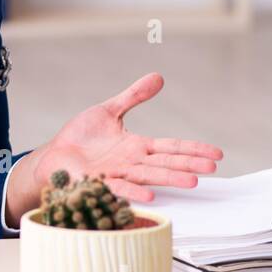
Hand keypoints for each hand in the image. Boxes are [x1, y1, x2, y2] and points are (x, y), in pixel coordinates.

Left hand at [4, 73, 222, 226]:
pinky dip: (133, 190)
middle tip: (213, 168)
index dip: (193, 149)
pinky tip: (150, 195)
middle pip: (165, 162)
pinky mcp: (97, 181)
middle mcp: (131, 162)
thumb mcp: (109, 110)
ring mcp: (116, 173)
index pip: (171, 147)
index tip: (217, 154)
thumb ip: (134, 97)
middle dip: (189, 165)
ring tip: (192, 182)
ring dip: (169, 178)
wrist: (54, 155)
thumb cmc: (82, 137)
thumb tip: (158, 77)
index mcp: (137, 147)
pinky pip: (118, 186)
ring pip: (148, 175)